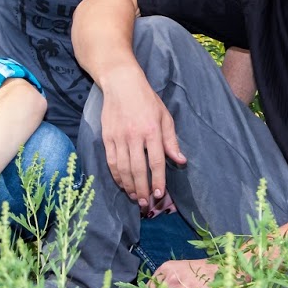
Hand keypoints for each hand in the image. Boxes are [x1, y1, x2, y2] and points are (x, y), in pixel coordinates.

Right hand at [100, 68, 184, 212]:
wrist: (121, 83)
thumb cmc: (147, 99)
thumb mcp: (165, 116)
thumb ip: (171, 141)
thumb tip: (180, 161)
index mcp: (152, 130)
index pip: (156, 161)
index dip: (158, 180)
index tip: (160, 194)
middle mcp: (135, 135)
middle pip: (139, 169)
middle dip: (143, 189)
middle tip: (147, 204)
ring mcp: (119, 137)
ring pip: (124, 169)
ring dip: (129, 186)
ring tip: (135, 198)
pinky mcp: (107, 137)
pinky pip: (111, 161)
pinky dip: (117, 176)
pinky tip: (122, 184)